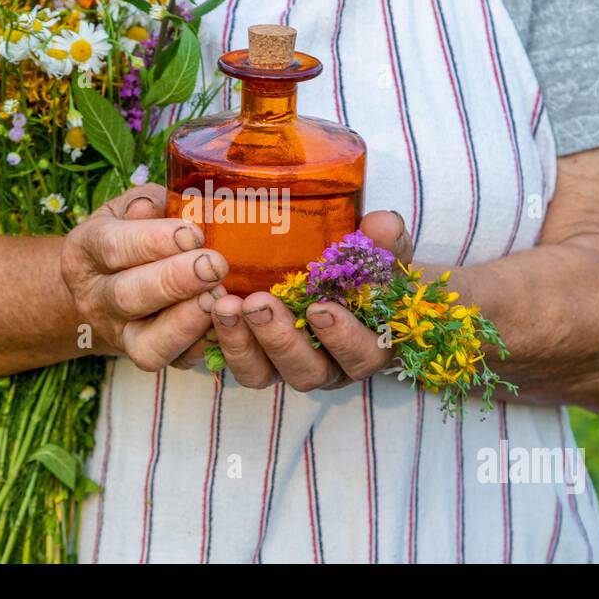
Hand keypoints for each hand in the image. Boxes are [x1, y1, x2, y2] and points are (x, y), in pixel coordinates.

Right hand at [60, 183, 227, 371]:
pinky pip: (176, 360)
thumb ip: (146, 203)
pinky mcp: (149, 356)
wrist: (114, 281)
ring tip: (220, 297)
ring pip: (146, 344)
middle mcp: (94, 299)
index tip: (192, 233)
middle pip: (127, 296)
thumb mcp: (132, 208)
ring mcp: (120, 335)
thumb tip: (153, 207)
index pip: (112, 247)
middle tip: (214, 266)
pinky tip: (226, 322)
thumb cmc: (134, 233)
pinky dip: (204, 344)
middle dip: (174, 281)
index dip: (153, 241)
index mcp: (84, 252)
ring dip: (187, 322)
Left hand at [209, 210, 414, 390]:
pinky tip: (212, 309)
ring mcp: (287, 366)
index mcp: (368, 344)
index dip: (343, 338)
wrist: (334, 271)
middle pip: (307, 372)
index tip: (320, 308)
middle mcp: (328, 365)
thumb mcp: (381, 250)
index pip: (362, 355)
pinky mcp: (255, 359)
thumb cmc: (366, 268)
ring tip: (226, 306)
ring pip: (265, 374)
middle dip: (281, 340)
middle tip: (258, 305)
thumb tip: (383, 224)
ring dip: (243, 343)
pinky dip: (223, 341)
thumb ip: (385, 241)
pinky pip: (237, 363)